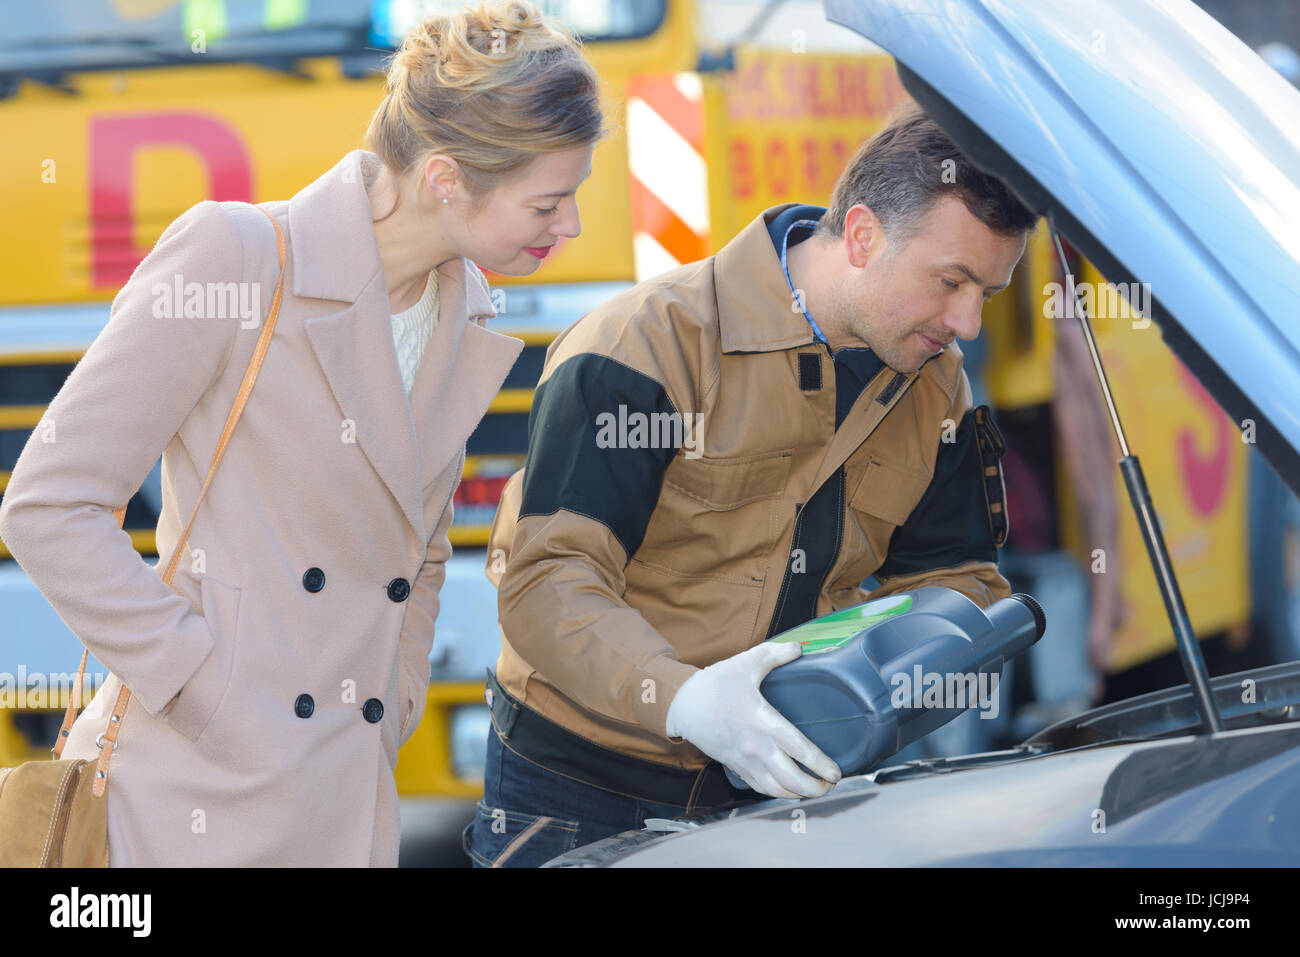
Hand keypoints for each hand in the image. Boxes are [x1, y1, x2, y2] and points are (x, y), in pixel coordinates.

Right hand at [665, 641, 840, 798]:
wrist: (683, 705)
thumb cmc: (715, 684)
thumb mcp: (746, 662)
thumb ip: (775, 654)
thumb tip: (799, 648)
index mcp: (762, 721)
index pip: (797, 748)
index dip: (819, 764)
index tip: (835, 771)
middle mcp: (756, 746)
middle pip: (790, 779)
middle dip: (815, 788)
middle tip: (831, 785)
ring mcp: (745, 760)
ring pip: (776, 789)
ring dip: (799, 795)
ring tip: (815, 791)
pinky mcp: (736, 766)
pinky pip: (760, 788)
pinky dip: (778, 794)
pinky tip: (789, 790)